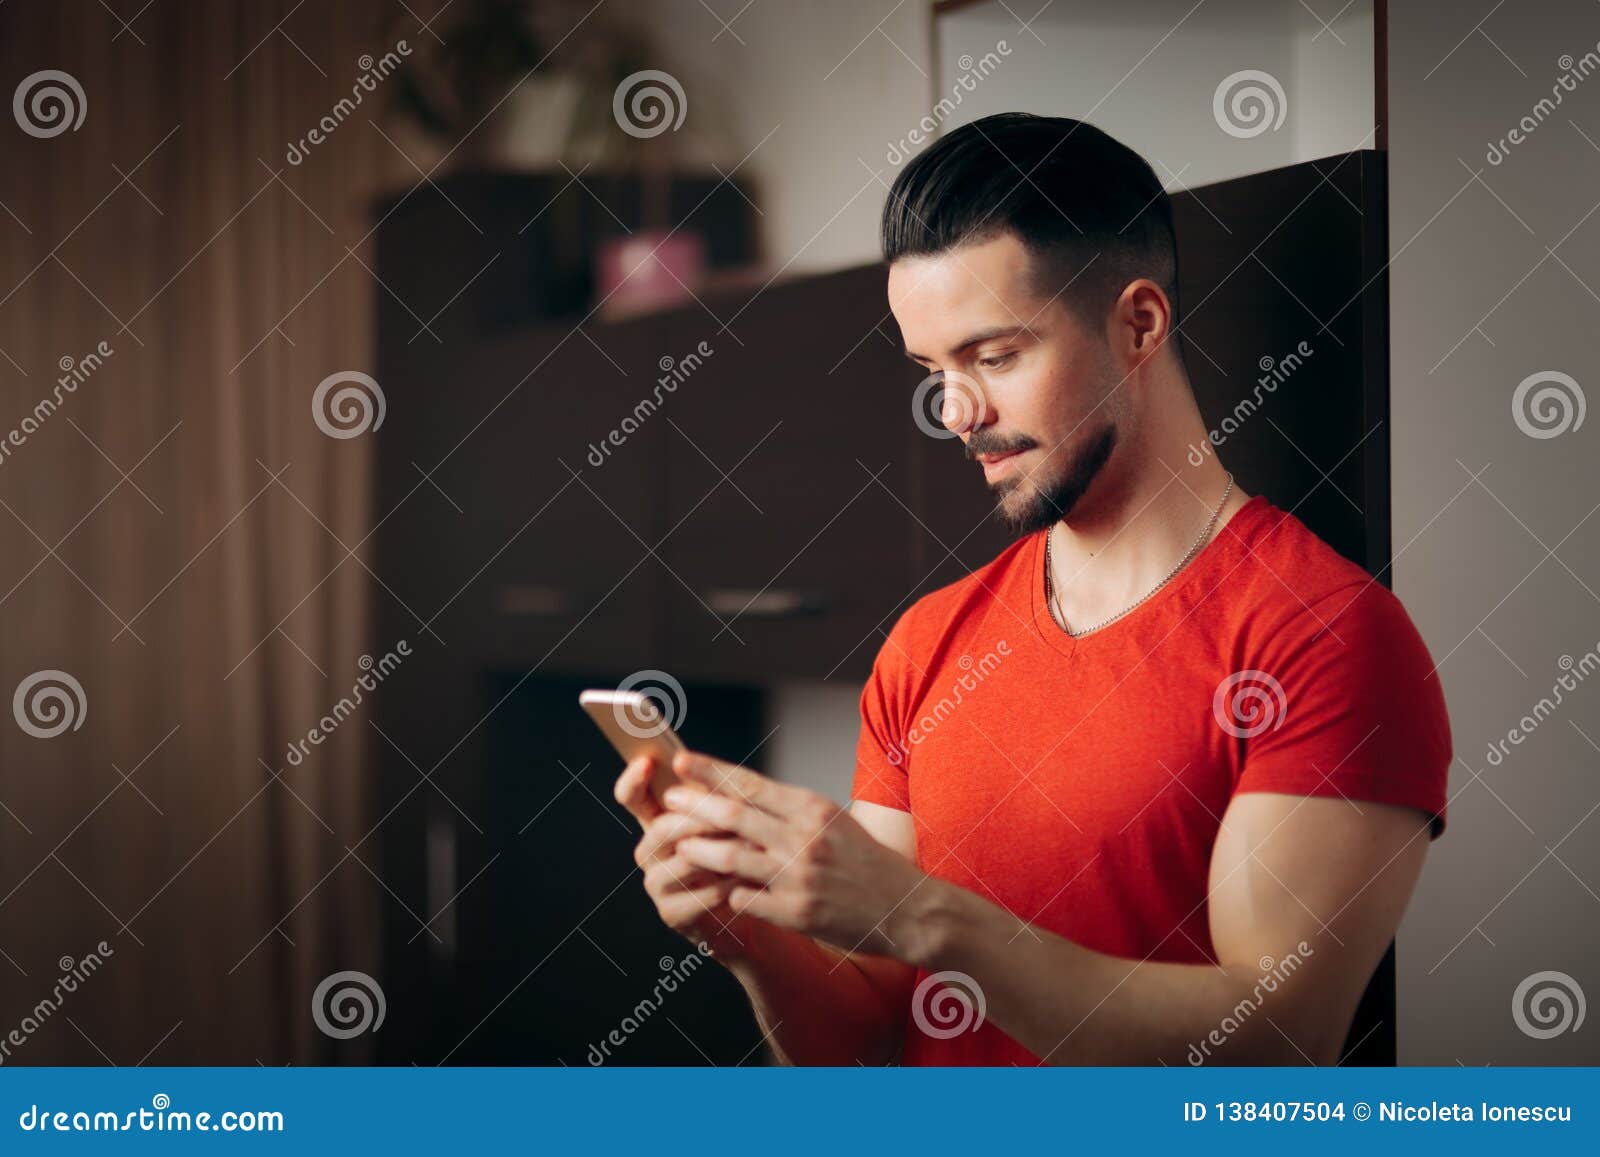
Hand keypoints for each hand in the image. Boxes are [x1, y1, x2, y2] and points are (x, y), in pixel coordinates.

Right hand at [612, 754, 753, 957]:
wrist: (746, 905)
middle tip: (731, 812)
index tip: (647, 762)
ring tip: (752, 844)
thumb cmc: (736, 851)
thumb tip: (708, 762)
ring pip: (681, 863)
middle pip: (660, 829)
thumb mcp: (726, 818)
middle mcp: (650, 851)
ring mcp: (657, 884)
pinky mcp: (672, 914)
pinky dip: (726, 886)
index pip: (632, 797)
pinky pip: (698, 897)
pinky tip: (749, 878)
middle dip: (697, 819)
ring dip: (720, 852)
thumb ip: (713, 794)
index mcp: (656, 821)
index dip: (633, 780)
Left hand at [661, 751, 933, 960]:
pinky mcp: (799, 912)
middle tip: (669, 800)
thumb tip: (737, 793)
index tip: (681, 761)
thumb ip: (788, 810)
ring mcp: (801, 876)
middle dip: (694, 805)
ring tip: (680, 845)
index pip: (751, 782)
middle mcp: (806, 837)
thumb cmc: (865, 861)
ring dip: (700, 849)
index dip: (711, 771)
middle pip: (734, 814)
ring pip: (732, 856)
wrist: (909, 909)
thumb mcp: (833, 820)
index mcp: (813, 808)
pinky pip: (745, 899)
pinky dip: (727, 892)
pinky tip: (717, 890)